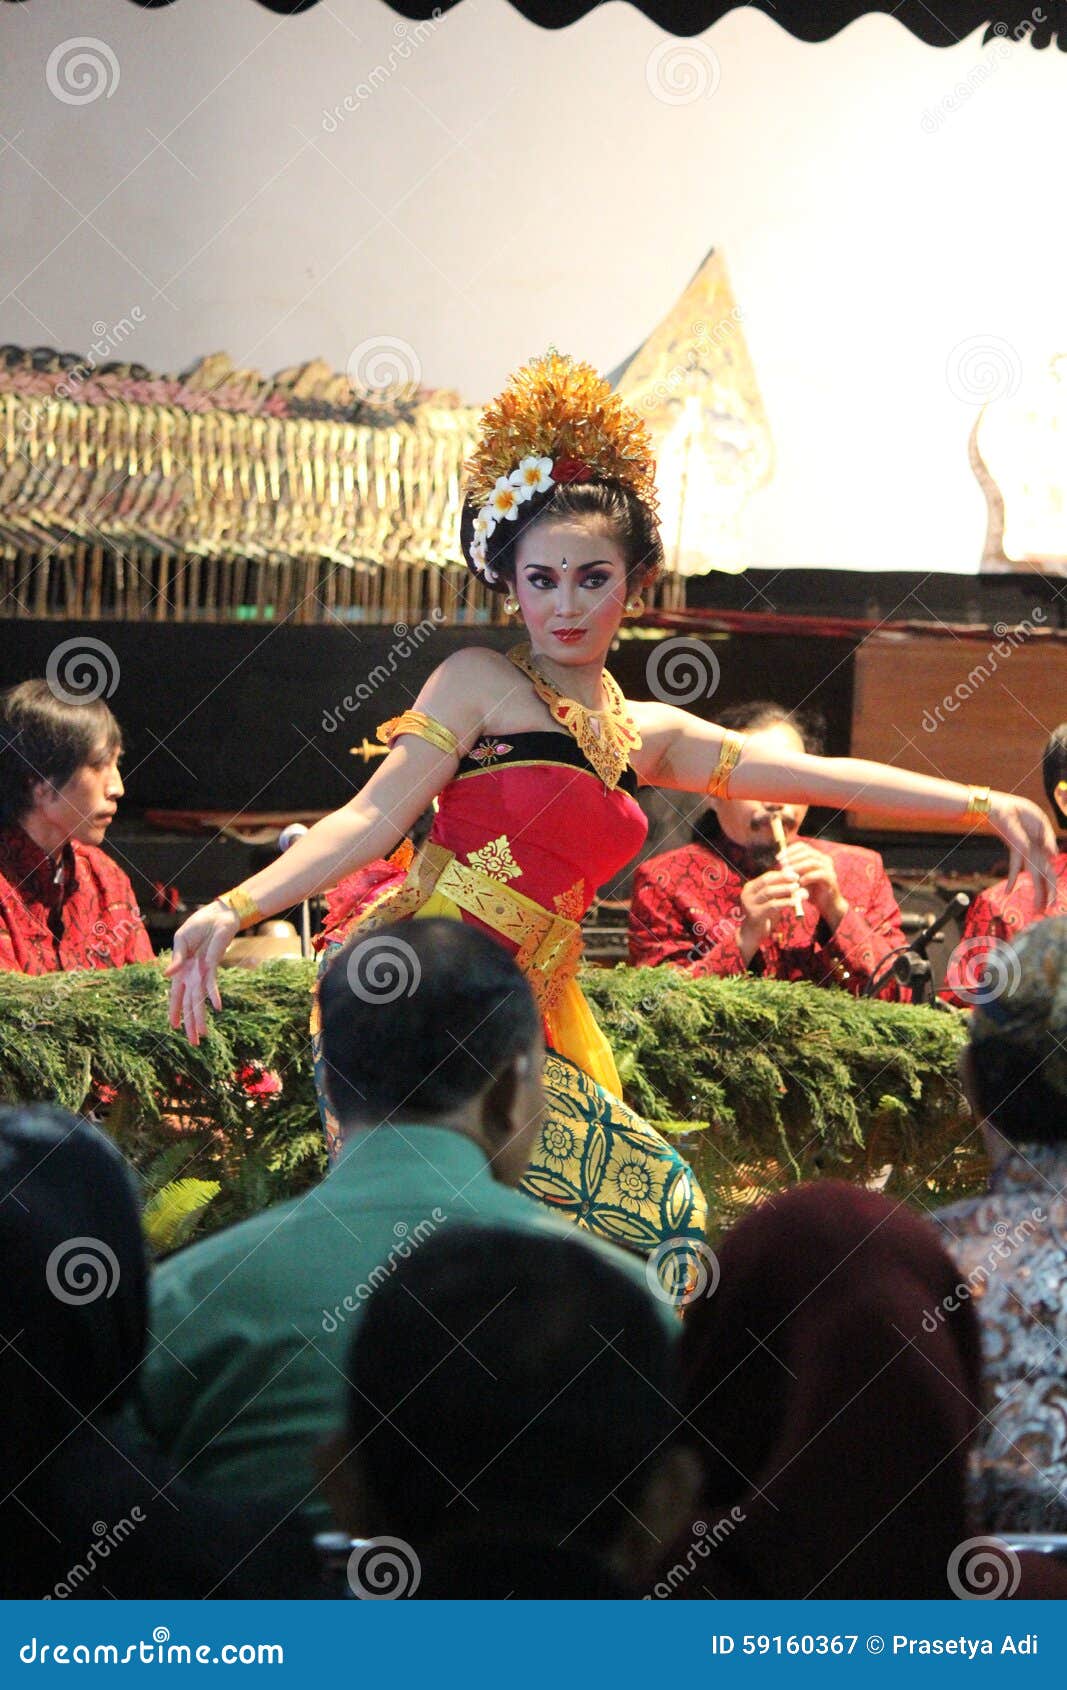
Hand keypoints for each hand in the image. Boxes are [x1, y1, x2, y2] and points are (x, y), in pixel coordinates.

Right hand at [165, 901, 239, 1044]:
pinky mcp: (213, 965)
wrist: (218, 915)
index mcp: (181, 970)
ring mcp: (202, 972)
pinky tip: (217, 1007)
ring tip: (203, 1035)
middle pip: (189, 1004)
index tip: (173, 1027)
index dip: (174, 1011)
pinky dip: (213, 994)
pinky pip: (212, 983)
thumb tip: (166, 976)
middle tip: (194, 1043)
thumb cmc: (198, 926)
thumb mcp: (181, 941)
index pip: (175, 995)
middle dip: (190, 1024)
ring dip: (200, 1017)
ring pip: (199, 1000)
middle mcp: (192, 975)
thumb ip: (175, 959)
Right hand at [738, 867, 808, 963]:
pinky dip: (784, 902)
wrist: (753, 934)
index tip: (795, 874)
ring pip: (768, 892)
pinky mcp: (755, 914)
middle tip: (796, 879)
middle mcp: (747, 894)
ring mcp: (749, 904)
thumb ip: (781, 893)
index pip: (766, 876)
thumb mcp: (771, 901)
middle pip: (766, 881)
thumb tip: (799, 885)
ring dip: (784, 888)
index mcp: (750, 887)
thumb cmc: (765, 915)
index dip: (781, 874)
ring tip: (796, 887)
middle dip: (782, 878)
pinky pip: (772, 905)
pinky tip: (794, 902)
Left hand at [779, 841, 848, 930]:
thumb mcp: (799, 877)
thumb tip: (780, 860)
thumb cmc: (811, 890)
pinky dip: (808, 877)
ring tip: (788, 873)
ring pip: (813, 862)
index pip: (803, 846)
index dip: (789, 850)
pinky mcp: (831, 879)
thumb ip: (792, 869)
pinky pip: (820, 874)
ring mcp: (830, 869)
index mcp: (817, 856)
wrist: (826, 905)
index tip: (778, 858)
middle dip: (792, 858)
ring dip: (798, 866)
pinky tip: (800, 882)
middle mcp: (825, 860)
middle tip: (782, 865)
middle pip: (807, 852)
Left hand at [988, 793, 1057, 909]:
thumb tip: (1054, 854)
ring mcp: (1025, 851)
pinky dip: (1011, 879)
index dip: (1052, 885)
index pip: (1050, 870)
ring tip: (1038, 909)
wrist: (1000, 805)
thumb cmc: (1019, 812)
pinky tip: (1007, 892)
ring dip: (1036, 892)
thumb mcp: (1039, 821)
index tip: (1052, 901)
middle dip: (1047, 894)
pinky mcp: (1014, 848)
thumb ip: (1047, 838)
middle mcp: (1035, 852)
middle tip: (1048, 910)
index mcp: (1043, 847)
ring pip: (1033, 875)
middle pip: (1044, 876)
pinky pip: (1014, 866)